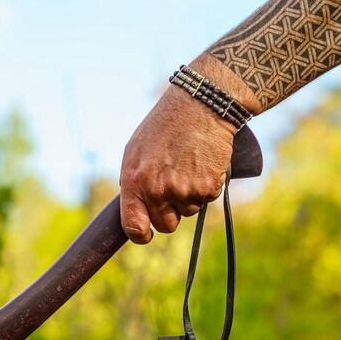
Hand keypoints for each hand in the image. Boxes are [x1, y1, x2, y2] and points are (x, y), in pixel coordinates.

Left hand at [119, 84, 235, 243]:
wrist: (201, 104)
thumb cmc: (166, 125)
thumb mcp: (137, 151)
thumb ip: (134, 183)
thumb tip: (134, 209)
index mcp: (134, 182)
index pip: (133, 226)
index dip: (141, 235)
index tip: (147, 234)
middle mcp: (157, 190)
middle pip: (165, 225)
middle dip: (171, 212)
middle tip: (175, 186)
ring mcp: (183, 190)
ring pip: (188, 212)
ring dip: (190, 196)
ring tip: (189, 165)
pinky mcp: (207, 187)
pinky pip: (207, 200)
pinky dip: (207, 186)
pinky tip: (202, 164)